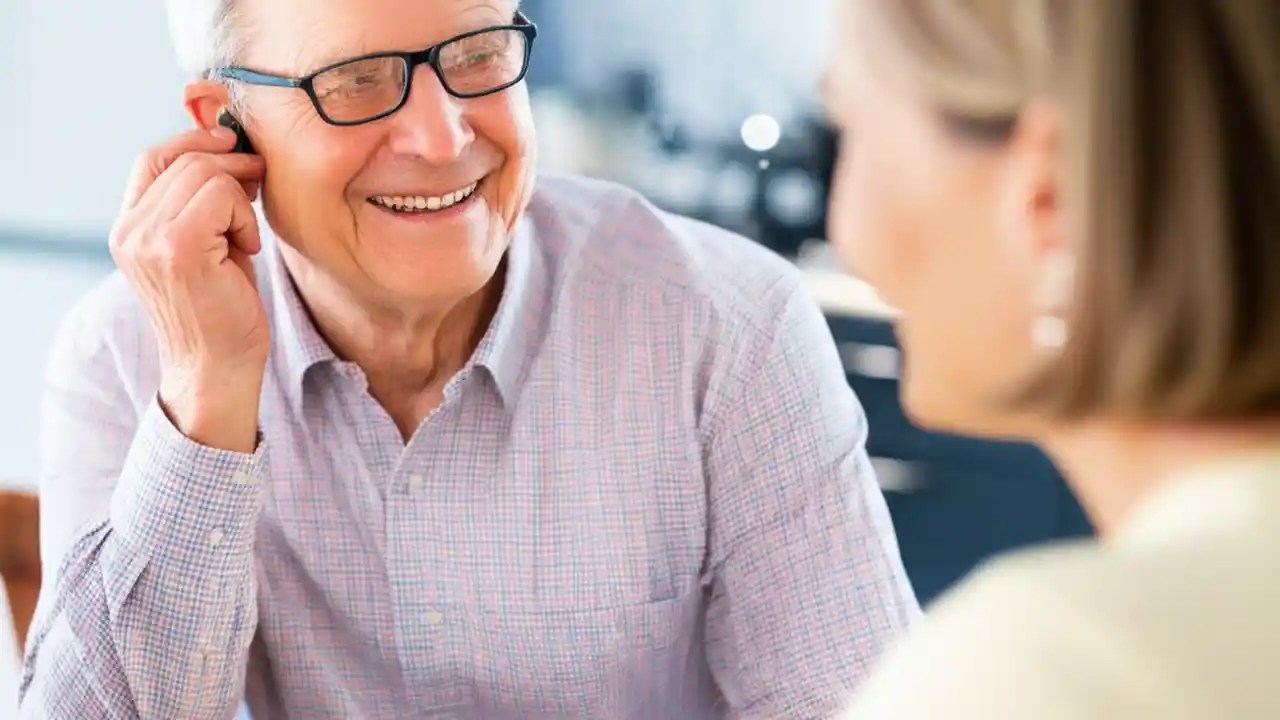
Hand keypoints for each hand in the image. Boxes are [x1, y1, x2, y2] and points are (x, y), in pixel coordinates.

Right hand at [109, 127, 268, 451]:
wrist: (216, 367)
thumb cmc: (220, 310)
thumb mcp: (202, 246)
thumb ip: (198, 202)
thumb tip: (229, 148)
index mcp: (128, 227)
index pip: (153, 156)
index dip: (195, 139)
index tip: (234, 143)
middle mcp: (129, 230)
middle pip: (186, 159)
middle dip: (233, 167)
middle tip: (258, 191)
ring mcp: (149, 239)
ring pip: (207, 173)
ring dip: (241, 200)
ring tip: (244, 238)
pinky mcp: (178, 248)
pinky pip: (222, 196)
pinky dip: (246, 218)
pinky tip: (247, 251)